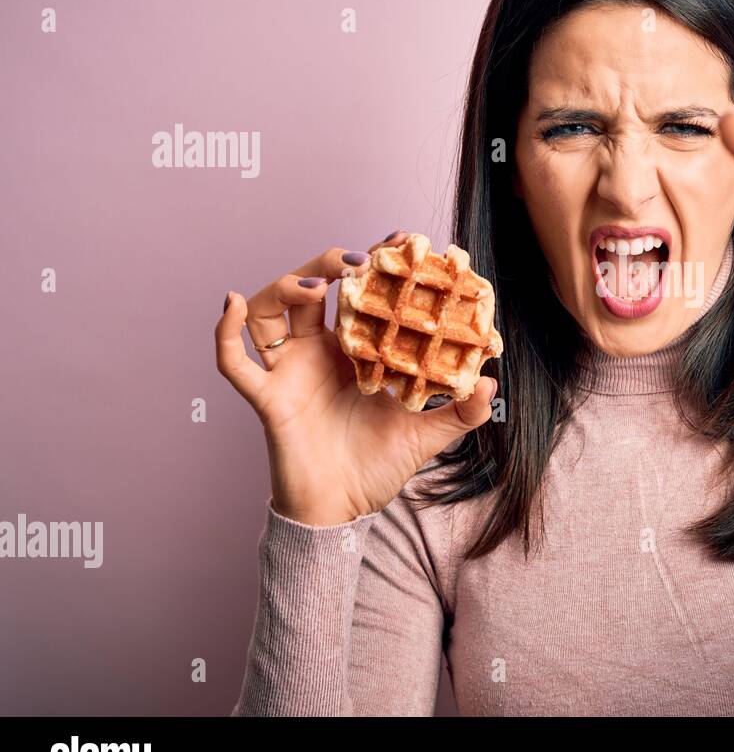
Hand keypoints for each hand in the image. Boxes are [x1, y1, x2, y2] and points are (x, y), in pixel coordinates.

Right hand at [214, 231, 496, 525]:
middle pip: (310, 288)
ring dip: (284, 287)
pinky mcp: (268, 397)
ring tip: (315, 285)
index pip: (359, 293)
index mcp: (355, 352)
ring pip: (269, 311)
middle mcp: (318, 353)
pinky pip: (233, 361)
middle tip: (359, 262)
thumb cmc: (378, 468)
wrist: (344, 511)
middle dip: (329, 264)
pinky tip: (231, 303)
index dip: (374, 264)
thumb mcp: (429, 435)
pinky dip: (225, 332)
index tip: (399, 241)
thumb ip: (461, 410)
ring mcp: (289, 371)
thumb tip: (491, 380)